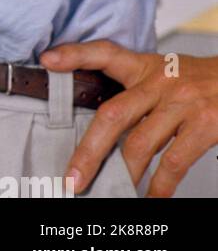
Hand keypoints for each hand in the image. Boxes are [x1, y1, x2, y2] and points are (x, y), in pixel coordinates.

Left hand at [41, 40, 217, 196]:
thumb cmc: (200, 81)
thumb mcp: (166, 73)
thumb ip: (139, 90)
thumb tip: (108, 124)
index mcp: (146, 66)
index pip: (105, 52)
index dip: (75, 55)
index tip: (48, 61)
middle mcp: (160, 83)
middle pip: (113, 114)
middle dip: (89, 150)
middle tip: (72, 177)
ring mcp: (182, 104)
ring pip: (139, 143)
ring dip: (121, 174)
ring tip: (107, 193)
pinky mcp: (204, 125)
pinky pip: (174, 162)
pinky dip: (160, 185)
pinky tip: (151, 198)